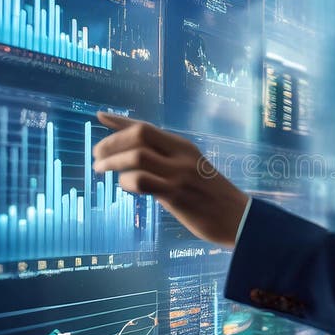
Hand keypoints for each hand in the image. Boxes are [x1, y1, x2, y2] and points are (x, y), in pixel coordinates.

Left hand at [92, 113, 249, 246]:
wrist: (237, 218)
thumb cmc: (211, 196)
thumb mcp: (191, 170)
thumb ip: (166, 162)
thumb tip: (134, 160)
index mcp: (184, 147)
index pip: (147, 127)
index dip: (120, 121)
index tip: (99, 116)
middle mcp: (181, 156)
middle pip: (139, 135)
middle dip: (112, 142)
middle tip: (97, 155)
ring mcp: (179, 175)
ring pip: (137, 157)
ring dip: (112, 162)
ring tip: (100, 170)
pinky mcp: (176, 195)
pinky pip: (142, 182)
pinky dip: (127, 182)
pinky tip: (126, 187)